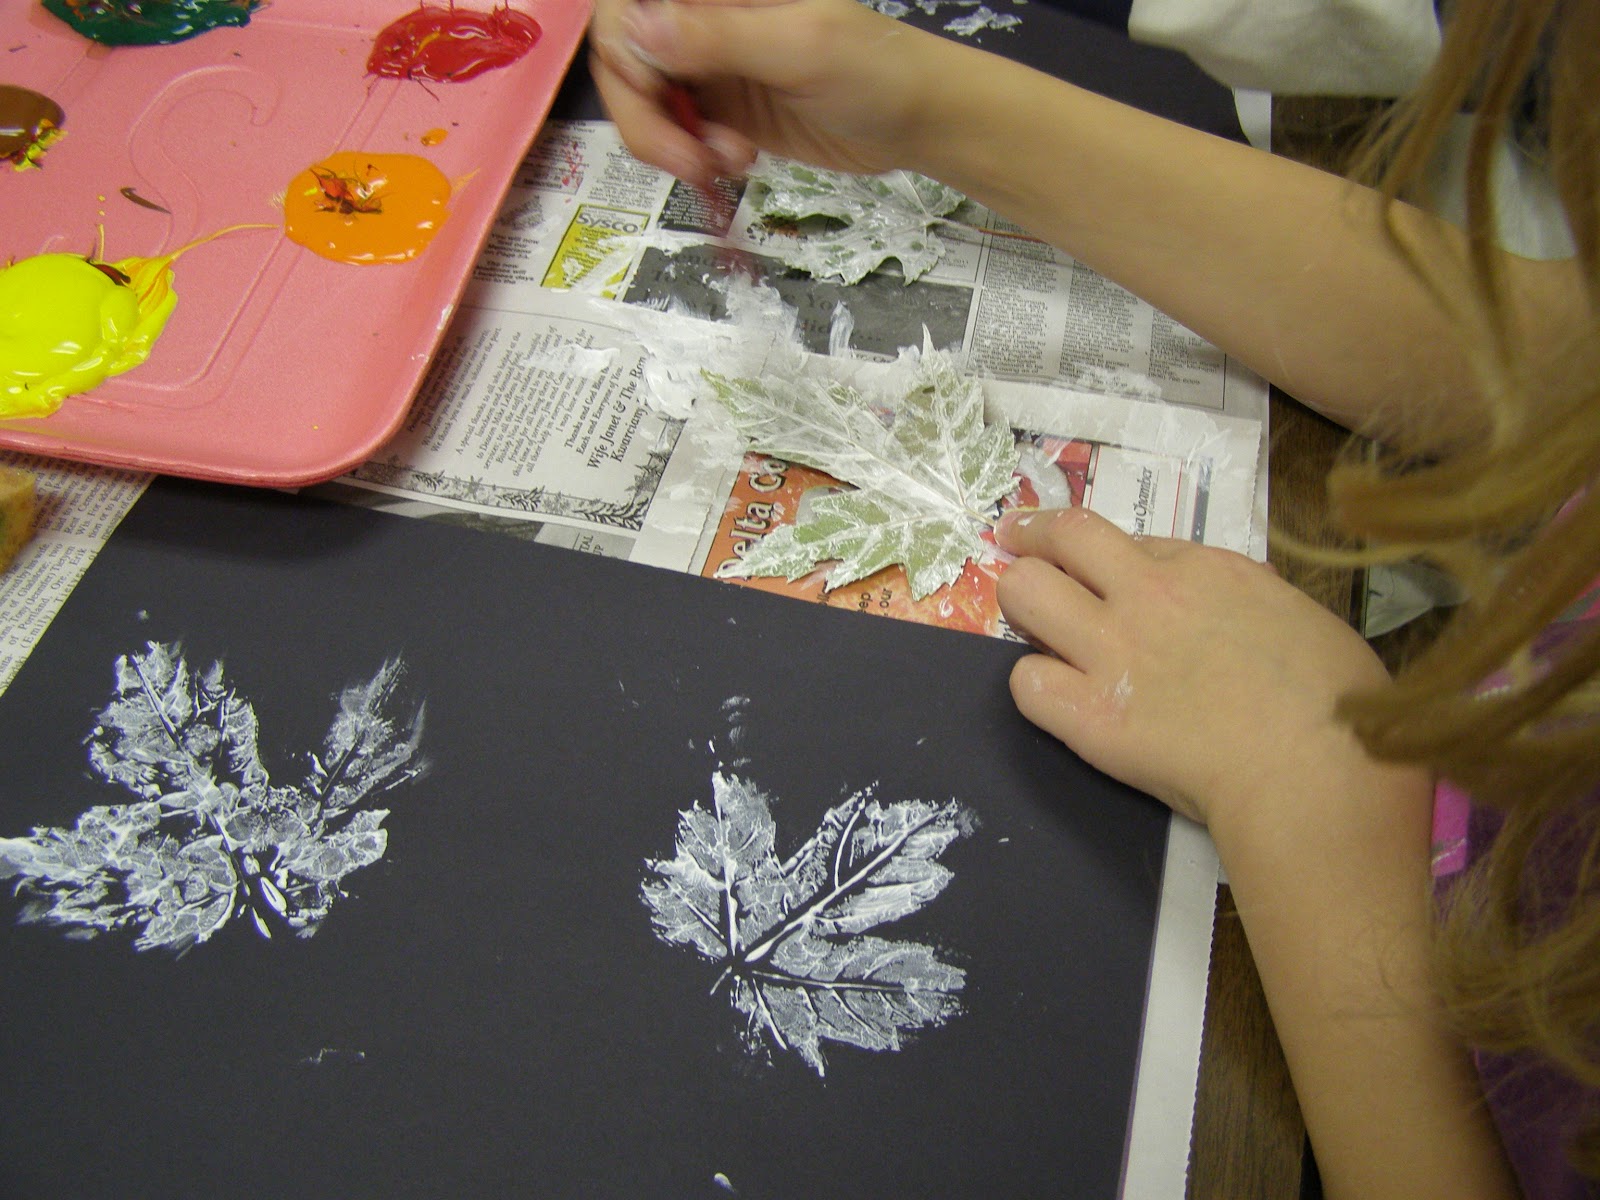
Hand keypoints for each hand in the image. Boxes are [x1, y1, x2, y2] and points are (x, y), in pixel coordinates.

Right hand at [588, 0, 944, 186]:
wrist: (918, 121)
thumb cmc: (875, 68)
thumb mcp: (799, 48)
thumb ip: (718, 38)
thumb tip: (636, 28)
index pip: (629, 7)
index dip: (625, 51)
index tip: (655, 93)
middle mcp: (704, 17)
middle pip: (626, 59)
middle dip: (645, 116)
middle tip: (691, 162)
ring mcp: (710, 64)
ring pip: (645, 101)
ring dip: (671, 143)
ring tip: (726, 164)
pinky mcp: (722, 110)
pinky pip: (677, 132)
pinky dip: (692, 155)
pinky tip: (735, 163)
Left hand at [994, 507, 1395, 832]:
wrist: (1316, 773)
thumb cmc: (1338, 703)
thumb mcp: (1301, 618)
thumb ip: (1249, 602)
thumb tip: (1231, 612)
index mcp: (1207, 568)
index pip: (1130, 540)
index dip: (1106, 553)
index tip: (1092, 559)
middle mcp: (1148, 594)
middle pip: (1060, 538)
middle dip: (1030, 538)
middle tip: (1014, 545)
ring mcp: (1112, 652)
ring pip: (1024, 595)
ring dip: (1021, 605)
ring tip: (1029, 624)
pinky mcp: (1090, 716)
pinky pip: (1026, 683)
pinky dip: (1035, 687)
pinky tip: (1056, 699)